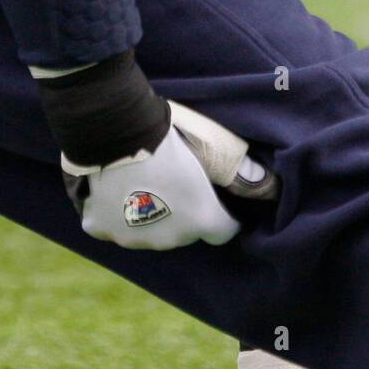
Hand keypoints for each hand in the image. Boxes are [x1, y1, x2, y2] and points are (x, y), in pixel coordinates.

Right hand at [60, 100, 276, 249]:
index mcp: (201, 221)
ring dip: (146, 216)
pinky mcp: (101, 228)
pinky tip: (111, 190)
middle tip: (172, 181)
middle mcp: (169, 239)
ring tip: (139, 182)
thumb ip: (237, 172)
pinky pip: (109, 226)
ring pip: (144, 231)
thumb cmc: (169, 136)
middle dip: (181, 213)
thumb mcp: (211, 150)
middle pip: (182, 232)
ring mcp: (132, 238)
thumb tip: (267, 185)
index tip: (215, 199)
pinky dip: (111, 213)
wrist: (118, 129)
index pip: (224, 231)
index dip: (222, 215)